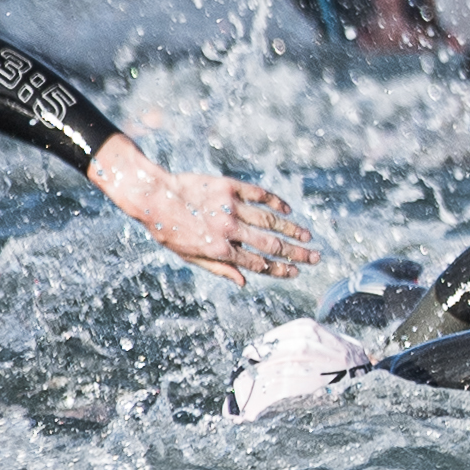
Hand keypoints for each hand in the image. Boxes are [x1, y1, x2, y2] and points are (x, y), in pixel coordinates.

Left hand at [91, 143, 317, 281]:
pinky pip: (260, 195)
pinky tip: (287, 211)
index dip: (281, 270)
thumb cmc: (168, 230)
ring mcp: (231, 207)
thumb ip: (219, 268)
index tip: (297, 272)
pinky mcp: (230, 187)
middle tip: (316, 257)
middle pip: (272, 245)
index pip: (259, 263)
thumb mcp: (188, 257)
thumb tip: (245, 281)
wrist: (153, 196)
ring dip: (292, 230)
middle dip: (297, 253)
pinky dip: (276, 203)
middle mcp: (228, 229)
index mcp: (219, 250)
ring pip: (270, 221)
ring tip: (308, 236)